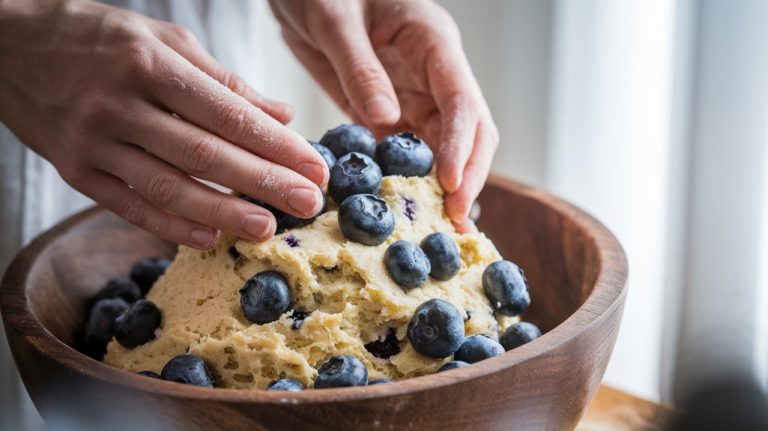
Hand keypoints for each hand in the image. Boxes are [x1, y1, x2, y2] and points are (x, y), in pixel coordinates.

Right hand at [0, 0, 327, 248]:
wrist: (8, 46)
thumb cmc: (99, 39)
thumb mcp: (165, 42)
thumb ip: (225, 83)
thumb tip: (282, 116)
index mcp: (152, 65)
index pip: (229, 115)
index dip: (277, 146)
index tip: (315, 168)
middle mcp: (121, 105)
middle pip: (206, 155)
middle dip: (264, 183)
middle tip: (308, 204)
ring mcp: (94, 142)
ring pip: (168, 187)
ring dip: (223, 213)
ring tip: (266, 229)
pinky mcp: (74, 171)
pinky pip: (128, 206)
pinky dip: (170, 226)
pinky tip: (208, 238)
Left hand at [270, 0, 497, 231]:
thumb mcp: (334, 19)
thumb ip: (359, 68)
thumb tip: (386, 121)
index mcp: (431, 39)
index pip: (459, 99)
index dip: (460, 145)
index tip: (451, 185)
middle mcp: (433, 70)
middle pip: (468, 128)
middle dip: (467, 175)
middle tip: (454, 220)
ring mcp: (414, 91)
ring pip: (445, 144)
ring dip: (446, 184)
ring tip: (440, 225)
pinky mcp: (390, 108)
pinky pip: (409, 147)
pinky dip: (412, 178)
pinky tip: (408, 206)